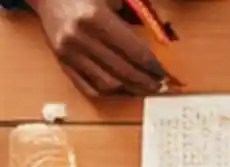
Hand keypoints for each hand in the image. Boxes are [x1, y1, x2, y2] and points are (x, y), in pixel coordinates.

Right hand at [29, 0, 165, 97]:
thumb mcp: (110, 0)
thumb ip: (132, 21)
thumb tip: (160, 47)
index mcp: (96, 18)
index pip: (134, 52)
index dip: (153, 66)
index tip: (166, 74)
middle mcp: (81, 38)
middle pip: (123, 71)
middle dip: (146, 82)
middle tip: (161, 86)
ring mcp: (69, 53)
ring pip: (107, 84)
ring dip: (130, 91)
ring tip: (145, 90)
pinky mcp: (61, 63)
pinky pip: (88, 87)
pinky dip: (109, 94)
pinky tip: (123, 91)